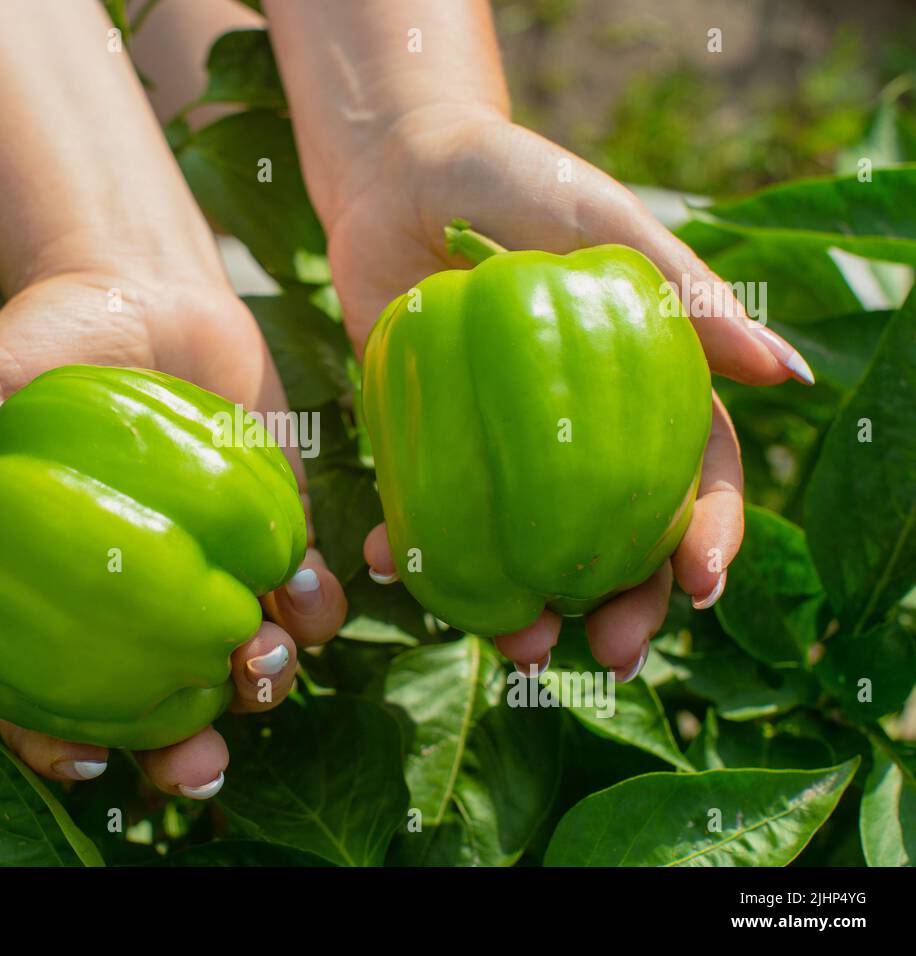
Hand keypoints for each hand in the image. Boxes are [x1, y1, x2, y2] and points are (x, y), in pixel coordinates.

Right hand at [0, 267, 346, 795]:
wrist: (137, 282)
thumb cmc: (39, 345)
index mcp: (61, 594)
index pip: (51, 701)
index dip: (64, 750)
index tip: (91, 765)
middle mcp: (141, 602)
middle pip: (163, 712)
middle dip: (187, 756)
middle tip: (200, 759)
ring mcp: (212, 573)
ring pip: (246, 667)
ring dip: (262, 682)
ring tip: (257, 651)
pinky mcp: (277, 532)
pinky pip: (307, 596)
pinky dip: (315, 606)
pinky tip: (303, 582)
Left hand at [324, 105, 812, 678]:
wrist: (393, 176)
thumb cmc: (509, 176)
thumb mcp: (596, 219)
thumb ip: (682, 290)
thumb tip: (780, 370)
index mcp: (642, 383)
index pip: (694, 472)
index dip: (708, 533)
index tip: (700, 586)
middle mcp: (578, 429)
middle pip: (618, 534)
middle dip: (627, 602)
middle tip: (611, 653)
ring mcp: (503, 448)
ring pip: (528, 548)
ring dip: (528, 607)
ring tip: (517, 650)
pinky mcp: (432, 448)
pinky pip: (432, 515)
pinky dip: (417, 551)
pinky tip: (396, 566)